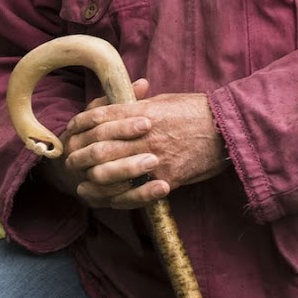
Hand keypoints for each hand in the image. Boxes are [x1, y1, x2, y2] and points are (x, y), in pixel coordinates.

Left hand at [46, 79, 228, 209]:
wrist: (228, 130)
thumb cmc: (199, 111)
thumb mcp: (166, 100)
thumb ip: (140, 103)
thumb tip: (123, 102)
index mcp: (142, 111)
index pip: (100, 117)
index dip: (80, 125)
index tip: (71, 131)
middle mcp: (143, 135)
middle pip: (98, 147)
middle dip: (79, 156)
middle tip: (70, 161)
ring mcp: (154, 158)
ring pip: (109, 171)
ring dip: (91, 178)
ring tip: (80, 183)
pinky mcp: (166, 179)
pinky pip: (133, 192)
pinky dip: (114, 197)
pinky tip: (102, 198)